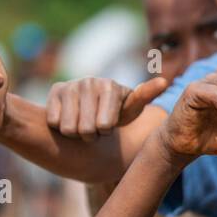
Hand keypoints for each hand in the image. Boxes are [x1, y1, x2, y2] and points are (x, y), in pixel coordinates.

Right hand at [45, 76, 168, 140]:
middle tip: (95, 127)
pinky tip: (69, 118)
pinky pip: (53, 122)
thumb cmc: (117, 111)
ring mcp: (70, 84)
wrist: (93, 107)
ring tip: (83, 124)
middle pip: (85, 129)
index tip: (109, 125)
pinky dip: (60, 127)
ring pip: (67, 128)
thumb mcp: (132, 108)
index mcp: (110, 86)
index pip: (104, 125)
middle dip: (91, 135)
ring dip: (75, 133)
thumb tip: (164, 82)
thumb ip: (145, 96)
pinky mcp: (55, 90)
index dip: (105, 131)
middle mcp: (89, 81)